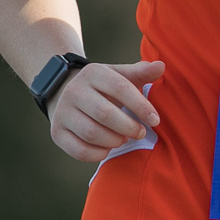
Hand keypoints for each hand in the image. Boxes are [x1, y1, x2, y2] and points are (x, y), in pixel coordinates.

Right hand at [48, 59, 164, 161]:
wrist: (67, 95)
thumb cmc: (105, 88)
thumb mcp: (120, 75)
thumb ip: (141, 73)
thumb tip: (162, 66)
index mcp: (93, 73)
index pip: (120, 88)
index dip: (140, 106)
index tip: (155, 120)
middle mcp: (74, 90)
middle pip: (104, 113)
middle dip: (128, 127)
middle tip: (141, 133)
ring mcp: (62, 112)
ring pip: (91, 133)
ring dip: (114, 141)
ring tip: (124, 138)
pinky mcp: (57, 133)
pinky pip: (79, 150)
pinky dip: (98, 154)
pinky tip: (108, 148)